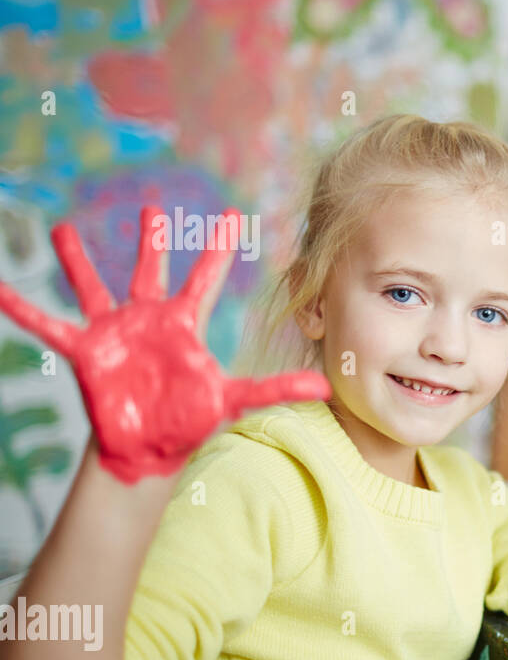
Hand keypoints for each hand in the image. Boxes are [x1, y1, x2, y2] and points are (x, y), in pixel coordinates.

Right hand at [0, 206, 330, 482]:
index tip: (234, 216)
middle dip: (152, 241)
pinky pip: (48, 325)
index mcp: (184, 325)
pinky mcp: (85, 352)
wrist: (150, 451)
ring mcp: (114, 332)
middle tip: (155, 208)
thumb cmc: (191, 423)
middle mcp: (148, 320)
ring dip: (78, 260)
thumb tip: (326, 387)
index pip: (206, 277)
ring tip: (62, 229)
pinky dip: (23, 309)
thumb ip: (276, 389)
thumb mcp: (233, 401)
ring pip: (94, 287)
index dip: (218, 247)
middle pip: (151, 271)